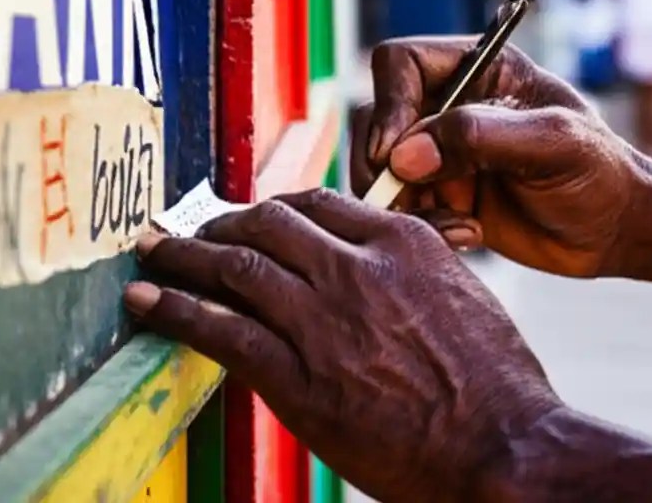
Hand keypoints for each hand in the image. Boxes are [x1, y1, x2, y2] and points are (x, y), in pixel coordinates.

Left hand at [125, 190, 557, 502]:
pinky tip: (146, 302)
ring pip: (234, 269)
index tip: (249, 220)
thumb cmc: (497, 384)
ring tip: (152, 253)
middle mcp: (357, 269)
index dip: (270, 210)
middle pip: (266, 224)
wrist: (505, 447)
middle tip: (189, 232)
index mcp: (401, 243)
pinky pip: (222, 332)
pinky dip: (175, 310)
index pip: (317, 205)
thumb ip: (411, 271)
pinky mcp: (299, 380)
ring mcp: (324, 322)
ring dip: (182, 257)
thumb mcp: (463, 297)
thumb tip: (371, 267)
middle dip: (219, 224)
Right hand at [352, 37, 644, 277]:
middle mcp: (450, 104)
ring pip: (379, 167)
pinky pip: (400, 206)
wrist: (615, 230)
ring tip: (458, 226)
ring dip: (403, 202)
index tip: (395, 153)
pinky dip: (421, 225)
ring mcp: (440, 151)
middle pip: (376, 117)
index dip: (390, 104)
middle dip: (384, 164)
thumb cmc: (600, 174)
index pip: (400, 63)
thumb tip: (405, 154)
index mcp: (478, 68)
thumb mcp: (554, 145)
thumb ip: (481, 138)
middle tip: (411, 200)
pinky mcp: (439, 194)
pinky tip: (468, 236)